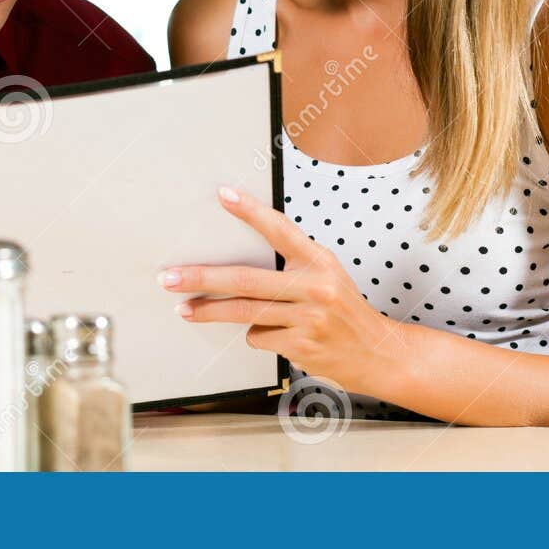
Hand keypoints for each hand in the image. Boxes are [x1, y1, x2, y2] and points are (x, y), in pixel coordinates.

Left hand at [157, 185, 399, 392]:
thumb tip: (241, 259)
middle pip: (246, 280)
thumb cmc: (344, 310)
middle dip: (202, 278)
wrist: (378, 353)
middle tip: (171, 277)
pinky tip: (276, 334)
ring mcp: (308, 318)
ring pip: (245, 313)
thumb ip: (293, 263)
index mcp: (319, 261)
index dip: (250, 211)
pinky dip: (257, 335)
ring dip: (209, 311)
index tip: (223, 196)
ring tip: (185, 309)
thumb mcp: (327, 275)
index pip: (280, 229)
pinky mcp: (301, 346)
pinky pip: (259, 337)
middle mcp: (315, 287)